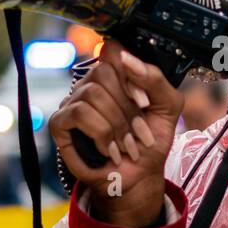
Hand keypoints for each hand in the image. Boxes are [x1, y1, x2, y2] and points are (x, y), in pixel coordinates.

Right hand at [49, 39, 183, 227]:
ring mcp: (73, 102)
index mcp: (116, 75)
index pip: (113, 50)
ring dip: (116, 125)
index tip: (144, 101)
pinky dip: (101, 133)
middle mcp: (91, 84)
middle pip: (104, 72)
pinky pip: (79, 113)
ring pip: (92, 94)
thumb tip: (126, 58)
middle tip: (138, 132)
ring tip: (126, 145)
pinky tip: (109, 149)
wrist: (139, 176)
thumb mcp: (167, 107)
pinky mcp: (60, 123)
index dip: (129, 72)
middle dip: (127, 108)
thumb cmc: (150, 141)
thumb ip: (154, 79)